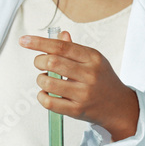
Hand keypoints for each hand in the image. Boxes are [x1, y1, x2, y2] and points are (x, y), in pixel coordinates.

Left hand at [19, 31, 139, 140]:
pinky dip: (42, 96)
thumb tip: (60, 34)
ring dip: (40, 79)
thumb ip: (74, 49)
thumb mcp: (94, 60)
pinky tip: (46, 93)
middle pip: (53, 62)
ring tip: (45, 79)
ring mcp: (84, 94)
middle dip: (39, 61)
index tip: (24, 41)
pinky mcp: (77, 110)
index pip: (62, 46)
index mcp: (93, 58)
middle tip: (39, 62)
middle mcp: (90, 75)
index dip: (39, 42)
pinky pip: (49, 102)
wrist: (120, 107)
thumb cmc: (104, 81)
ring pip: (48, 82)